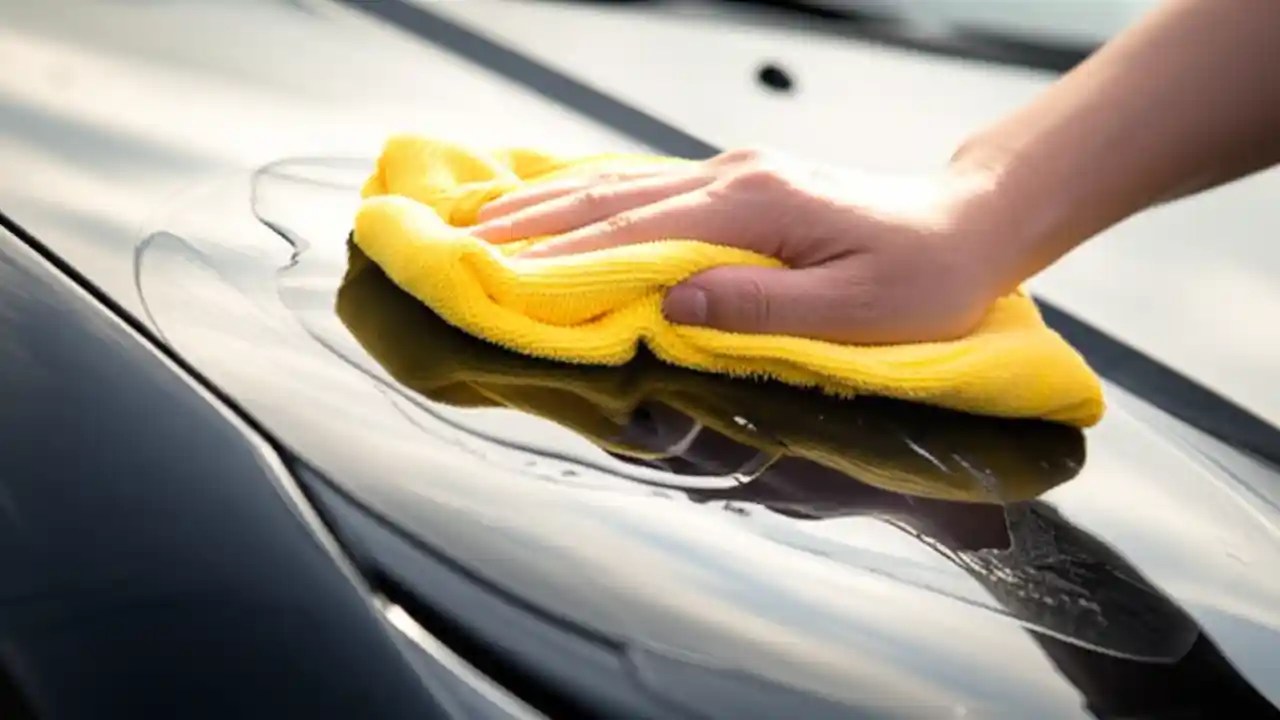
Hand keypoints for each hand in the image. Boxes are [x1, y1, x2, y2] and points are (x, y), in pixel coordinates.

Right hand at [469, 148, 1012, 343]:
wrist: (967, 224)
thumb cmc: (925, 278)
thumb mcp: (856, 310)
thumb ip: (760, 308)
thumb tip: (670, 305)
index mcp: (754, 208)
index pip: (635, 236)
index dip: (561, 258)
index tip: (495, 272)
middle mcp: (733, 178)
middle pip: (612, 197)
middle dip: (532, 221)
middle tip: (460, 237)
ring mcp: (735, 174)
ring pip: (624, 184)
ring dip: (552, 203)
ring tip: (486, 217)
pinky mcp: (743, 184)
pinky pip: (650, 185)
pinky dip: (594, 195)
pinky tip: (562, 201)